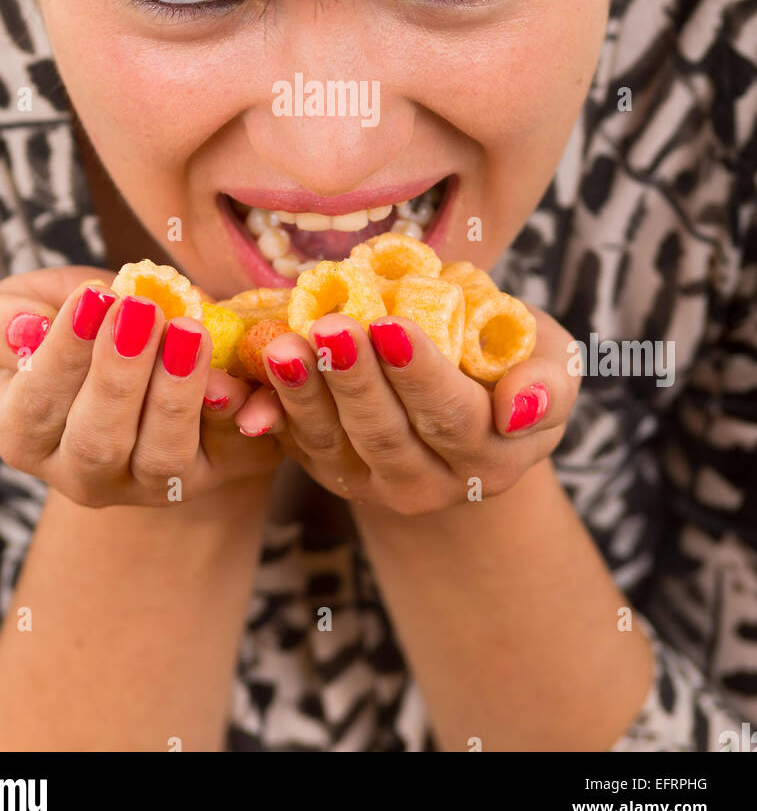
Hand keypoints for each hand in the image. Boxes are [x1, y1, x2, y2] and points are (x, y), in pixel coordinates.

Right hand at [0, 266, 280, 507]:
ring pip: (162, 458)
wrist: (164, 346)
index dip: (62, 354)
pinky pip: (232, 453)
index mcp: (26, 435)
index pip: (34, 405)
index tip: (92, 297)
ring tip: (190, 332)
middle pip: (97, 443)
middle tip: (142, 311)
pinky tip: (238, 380)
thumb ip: (2, 320)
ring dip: (176, 395)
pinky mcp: (215, 472)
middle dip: (119, 376)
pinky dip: (238, 417)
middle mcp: (84, 475)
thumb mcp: (35, 307)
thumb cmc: (89, 324)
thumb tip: (21, 330)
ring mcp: (151, 484)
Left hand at [231, 305, 579, 515]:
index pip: (452, 416)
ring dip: (304, 393)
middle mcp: (432, 484)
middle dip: (353, 379)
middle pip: (386, 433)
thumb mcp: (554, 365)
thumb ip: (548, 383)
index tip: (389, 326)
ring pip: (335, 443)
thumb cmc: (512, 365)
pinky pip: (300, 444)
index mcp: (491, 457)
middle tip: (329, 327)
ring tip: (283, 347)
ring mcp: (376, 484)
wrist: (467, 402)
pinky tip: (258, 370)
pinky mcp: (334, 470)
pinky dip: (276, 409)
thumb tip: (519, 406)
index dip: (418, 373)